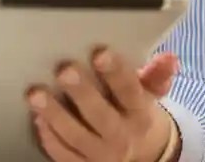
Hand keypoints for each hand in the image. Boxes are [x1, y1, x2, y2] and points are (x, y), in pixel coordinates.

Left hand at [28, 50, 179, 161]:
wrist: (144, 154)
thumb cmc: (137, 112)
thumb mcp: (150, 94)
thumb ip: (155, 75)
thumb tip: (169, 58)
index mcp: (140, 113)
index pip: (129, 92)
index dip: (115, 72)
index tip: (100, 53)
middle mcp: (122, 136)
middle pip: (101, 115)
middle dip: (82, 93)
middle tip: (64, 70)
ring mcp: (102, 155)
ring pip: (77, 136)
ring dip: (55, 115)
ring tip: (36, 94)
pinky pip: (65, 156)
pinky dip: (50, 139)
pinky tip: (37, 120)